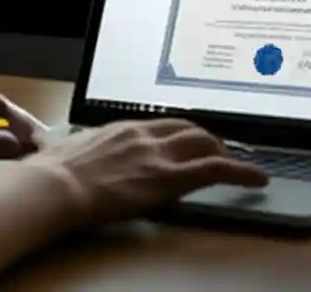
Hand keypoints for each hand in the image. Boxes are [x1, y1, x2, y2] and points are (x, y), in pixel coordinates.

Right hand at [19, 118, 267, 226]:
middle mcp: (145, 134)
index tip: (190, 138)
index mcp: (121, 127)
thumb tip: (52, 147)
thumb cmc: (52, 173)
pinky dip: (242, 173)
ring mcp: (159, 154)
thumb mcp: (63, 151)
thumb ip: (70, 147)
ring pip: (206, 144)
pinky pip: (217, 170)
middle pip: (189, 128)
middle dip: (207, 140)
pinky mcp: (170, 177)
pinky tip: (258, 180)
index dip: (183, 131)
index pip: (163, 123)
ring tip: (236, 165)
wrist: (56, 186)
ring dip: (224, 154)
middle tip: (217, 152)